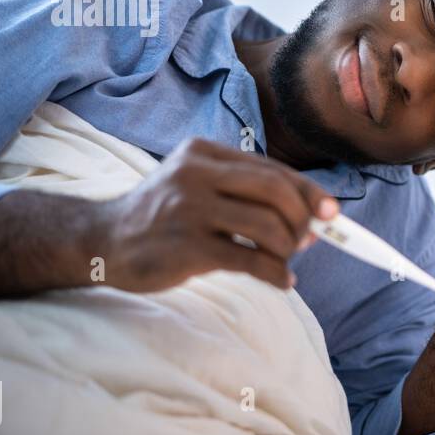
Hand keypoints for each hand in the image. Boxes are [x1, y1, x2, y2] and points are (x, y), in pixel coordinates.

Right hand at [88, 138, 337, 291]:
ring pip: (268, 227)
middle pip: (277, 191)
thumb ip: (247, 193)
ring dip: (289, 249)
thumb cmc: (163, 216)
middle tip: (308, 241)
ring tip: (285, 262)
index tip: (332, 213)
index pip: (273, 169)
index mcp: (203, 152)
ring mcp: (190, 210)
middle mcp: (196, 174)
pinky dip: (276, 274)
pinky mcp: (187, 248)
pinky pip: (251, 261)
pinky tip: (281, 282)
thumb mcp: (198, 186)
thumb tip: (316, 217)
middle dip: (303, 219)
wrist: (102, 241)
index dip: (309, 192)